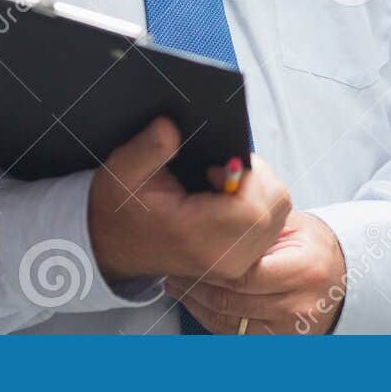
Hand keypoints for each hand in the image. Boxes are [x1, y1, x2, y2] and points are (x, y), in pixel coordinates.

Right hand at [87, 117, 288, 284]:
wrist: (111, 247)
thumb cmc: (119, 208)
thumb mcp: (122, 170)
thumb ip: (149, 147)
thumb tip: (171, 126)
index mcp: (196, 237)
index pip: (255, 208)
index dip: (248, 178)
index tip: (217, 168)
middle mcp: (222, 259)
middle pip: (276, 207)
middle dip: (257, 178)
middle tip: (220, 171)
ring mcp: (234, 265)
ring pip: (278, 215)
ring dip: (259, 190)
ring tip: (222, 184)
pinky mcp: (240, 264)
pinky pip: (271, 226)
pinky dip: (259, 206)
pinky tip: (229, 200)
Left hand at [167, 210, 347, 334]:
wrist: (341, 280)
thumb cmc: (313, 247)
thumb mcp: (293, 226)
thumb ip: (257, 228)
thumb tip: (215, 212)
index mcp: (305, 269)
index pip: (246, 274)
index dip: (211, 267)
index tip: (189, 254)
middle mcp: (299, 305)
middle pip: (231, 301)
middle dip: (196, 286)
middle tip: (173, 269)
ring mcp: (289, 330)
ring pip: (227, 322)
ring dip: (196, 304)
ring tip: (178, 285)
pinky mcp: (278, 343)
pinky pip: (233, 334)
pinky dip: (210, 318)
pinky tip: (196, 302)